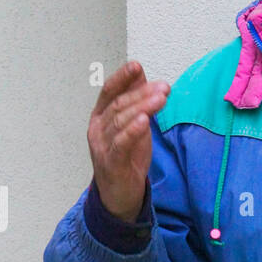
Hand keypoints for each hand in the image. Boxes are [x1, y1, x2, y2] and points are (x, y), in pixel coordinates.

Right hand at [88, 62, 170, 220]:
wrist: (119, 195)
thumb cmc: (126, 159)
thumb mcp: (134, 127)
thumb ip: (136, 103)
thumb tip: (143, 77)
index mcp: (101, 117)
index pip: (109, 92)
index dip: (122, 78)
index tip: (136, 66)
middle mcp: (98, 128)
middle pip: (119, 105)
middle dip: (141, 93)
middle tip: (163, 87)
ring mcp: (102, 146)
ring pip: (120, 121)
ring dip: (142, 107)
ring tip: (161, 98)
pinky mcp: (111, 163)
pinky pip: (121, 143)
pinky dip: (132, 130)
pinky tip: (143, 120)